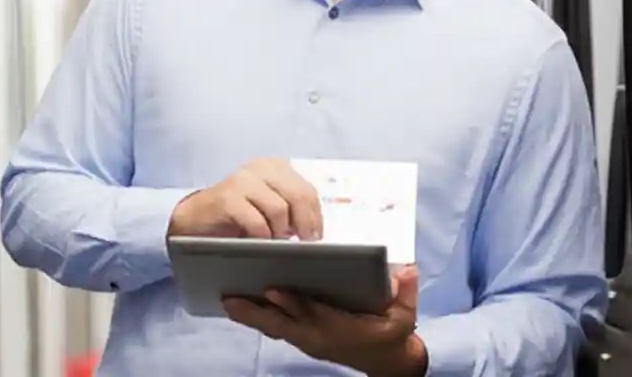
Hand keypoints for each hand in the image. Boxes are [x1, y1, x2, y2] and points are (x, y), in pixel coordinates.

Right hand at [167, 158, 322, 240]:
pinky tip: (258, 240)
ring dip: (280, 231)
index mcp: (274, 166)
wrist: (197, 218)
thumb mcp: (269, 205)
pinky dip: (262, 236)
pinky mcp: (227, 198)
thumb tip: (315, 230)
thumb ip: (291, 207)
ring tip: (274, 240)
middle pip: (298, 196)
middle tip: (301, 243)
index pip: (308, 191)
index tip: (314, 237)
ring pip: (279, 209)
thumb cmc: (237, 215)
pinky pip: (257, 221)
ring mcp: (241, 181)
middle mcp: (259, 168)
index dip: (315, 217)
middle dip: (304, 225)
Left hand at [223, 265, 426, 376]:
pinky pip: (276, 328)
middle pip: (282, 325)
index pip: (313, 315)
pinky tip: (238, 305)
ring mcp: (308, 340)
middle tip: (229, 299)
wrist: (388, 362)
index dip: (293, 304)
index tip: (273, 289)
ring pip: (274, 327)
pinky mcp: (303, 339)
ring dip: (250, 315)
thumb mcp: (403, 318)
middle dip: (255, 312)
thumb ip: (403, 294)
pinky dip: (257, 318)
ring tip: (225, 300)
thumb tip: (406, 270)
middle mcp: (317, 337)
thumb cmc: (392, 336)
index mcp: (340, 330)